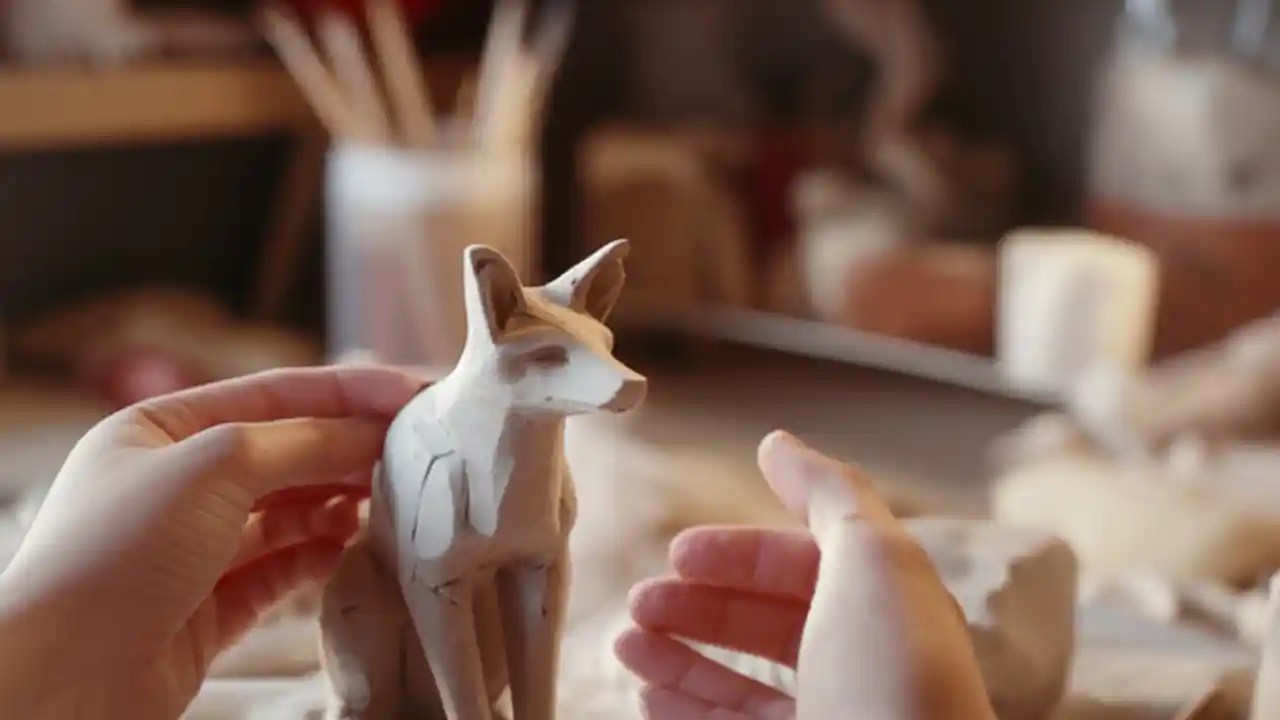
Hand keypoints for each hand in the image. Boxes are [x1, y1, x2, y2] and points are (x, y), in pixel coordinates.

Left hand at [0, 366, 424, 719]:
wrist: (60, 680)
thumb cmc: (116, 553)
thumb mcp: (214, 467)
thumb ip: (301, 442)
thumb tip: (371, 433)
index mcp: (159, 429)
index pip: (273, 395)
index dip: (347, 392)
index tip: (414, 395)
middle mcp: (176, 484)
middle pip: (286, 452)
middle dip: (350, 450)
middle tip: (418, 452)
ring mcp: (193, 548)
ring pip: (288, 513)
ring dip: (339, 504)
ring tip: (388, 504)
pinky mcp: (209, 608)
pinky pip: (281, 569)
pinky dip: (320, 557)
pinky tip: (352, 549)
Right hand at [616, 431, 993, 719]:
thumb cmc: (896, 682)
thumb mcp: (873, 560)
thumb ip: (828, 493)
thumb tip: (779, 443)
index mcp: (886, 611)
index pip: (805, 566)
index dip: (741, 552)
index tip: (679, 552)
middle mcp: (859, 668)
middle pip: (767, 623)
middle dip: (698, 604)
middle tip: (641, 601)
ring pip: (739, 684)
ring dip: (677, 657)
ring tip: (627, 645)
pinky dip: (683, 710)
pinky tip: (647, 698)